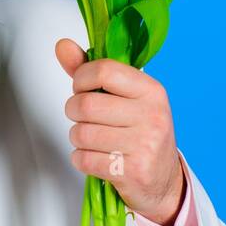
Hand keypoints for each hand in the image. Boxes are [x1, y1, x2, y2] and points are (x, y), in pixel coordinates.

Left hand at [56, 38, 185, 225]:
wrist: (163, 180)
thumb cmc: (140, 133)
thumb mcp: (124, 98)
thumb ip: (91, 72)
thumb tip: (62, 45)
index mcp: (151, 90)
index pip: (104, 70)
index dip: (81, 78)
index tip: (82, 88)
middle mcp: (152, 115)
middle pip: (86, 105)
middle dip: (73, 111)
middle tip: (82, 117)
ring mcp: (144, 145)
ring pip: (81, 134)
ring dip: (77, 138)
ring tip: (93, 140)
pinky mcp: (133, 172)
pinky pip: (84, 159)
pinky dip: (81, 159)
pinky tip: (96, 158)